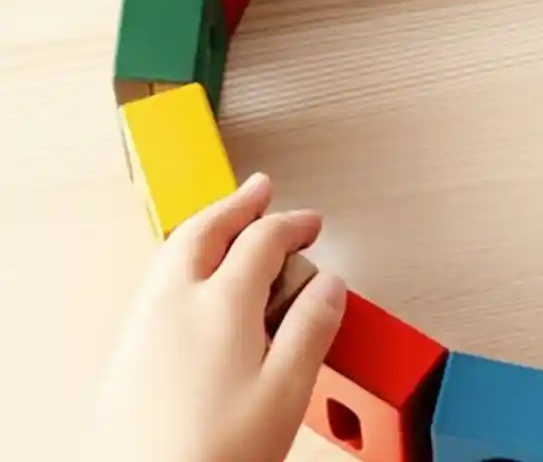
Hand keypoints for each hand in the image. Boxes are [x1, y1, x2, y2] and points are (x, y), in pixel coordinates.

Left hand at [91, 174, 347, 461]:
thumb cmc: (214, 454)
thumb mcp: (287, 390)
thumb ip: (312, 328)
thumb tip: (330, 286)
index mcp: (221, 305)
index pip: (262, 241)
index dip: (293, 224)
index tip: (311, 223)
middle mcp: (176, 304)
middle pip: (207, 231)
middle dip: (238, 204)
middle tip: (261, 189)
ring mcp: (146, 324)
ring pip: (175, 252)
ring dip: (208, 226)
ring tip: (229, 221)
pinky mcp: (130, 350)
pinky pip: (158, 280)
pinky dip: (184, 257)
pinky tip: (196, 277)